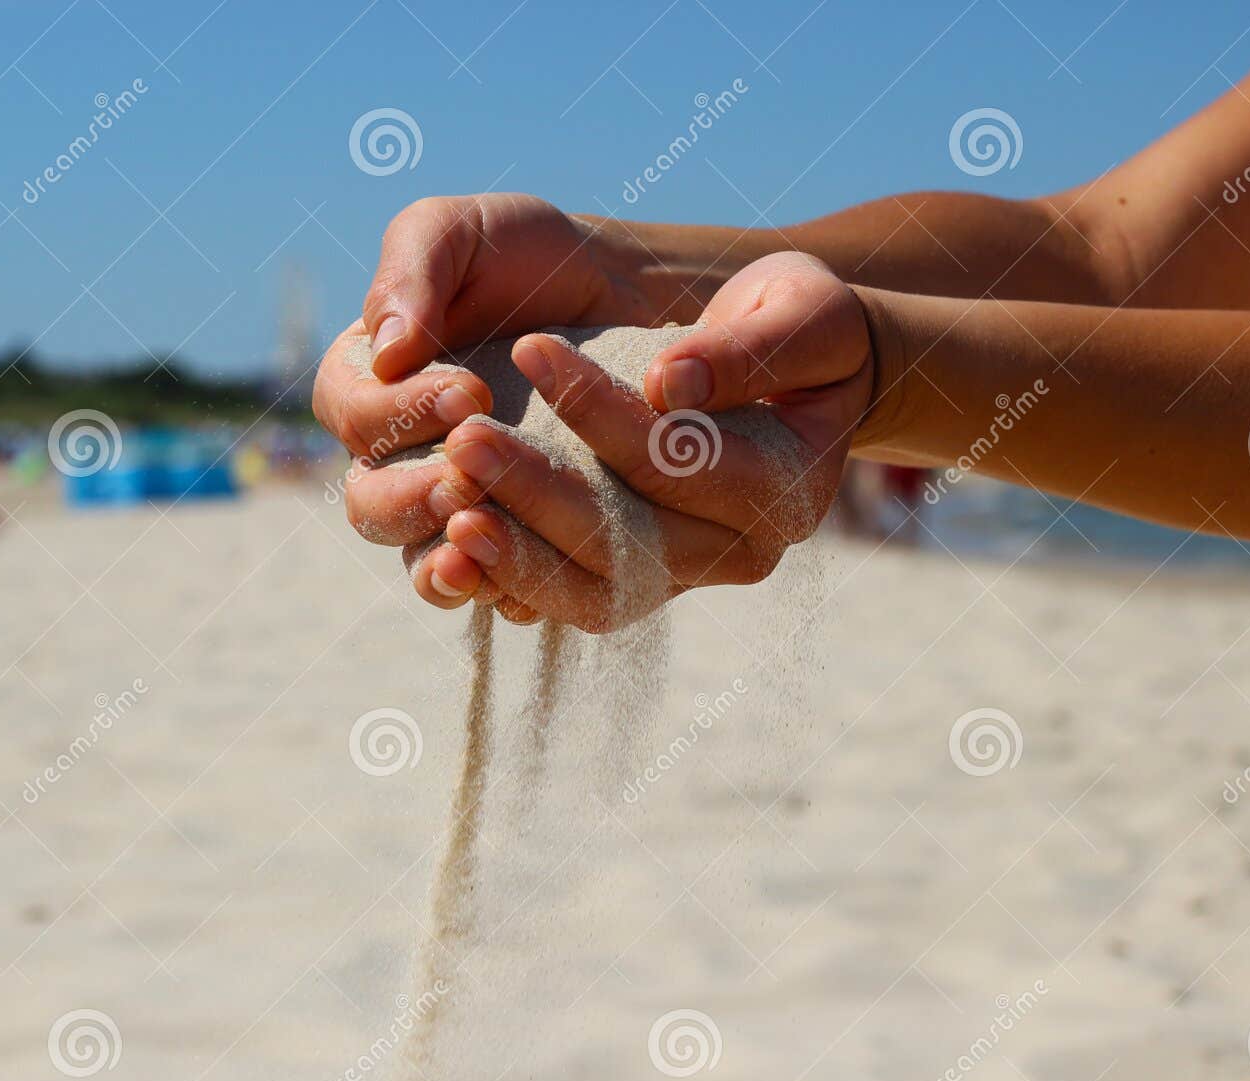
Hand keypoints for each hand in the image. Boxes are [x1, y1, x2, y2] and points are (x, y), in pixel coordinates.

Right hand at [314, 193, 661, 554]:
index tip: (470, 392)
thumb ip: (412, 273)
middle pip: (371, 503)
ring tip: (470, 563)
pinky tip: (523, 590)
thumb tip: (384, 353)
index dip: (397, 413)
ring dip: (440, 566)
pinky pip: (495, 581)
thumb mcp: (461, 234)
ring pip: (422, 557)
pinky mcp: (516, 536)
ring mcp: (457, 502)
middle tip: (465, 482)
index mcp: (370, 381)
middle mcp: (401, 453)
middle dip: (410, 499)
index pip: (351, 414)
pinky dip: (501, 590)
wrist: (625, 295)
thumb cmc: (529, 254)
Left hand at [410, 252, 877, 630]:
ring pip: (592, 592)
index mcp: (785, 489)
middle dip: (538, 492)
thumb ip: (745, 350)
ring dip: (516, 556)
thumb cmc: (801, 325)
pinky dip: (513, 579)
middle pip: (626, 542)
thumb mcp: (799, 312)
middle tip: (464, 440)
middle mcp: (739, 551)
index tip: (530, 346)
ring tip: (448, 508)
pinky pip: (572, 598)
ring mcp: (686, 575)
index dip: (600, 410)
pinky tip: (453, 546)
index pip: (677, 459)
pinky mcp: (641, 581)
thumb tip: (667, 384)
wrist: (800, 373)